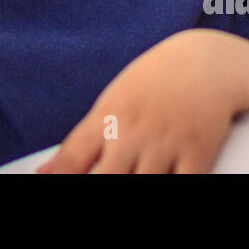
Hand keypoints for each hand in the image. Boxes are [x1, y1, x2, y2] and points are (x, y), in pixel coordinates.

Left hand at [37, 30, 235, 173]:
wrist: (205, 62)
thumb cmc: (152, 86)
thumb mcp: (111, 104)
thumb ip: (79, 144)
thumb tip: (43, 173)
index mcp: (106, 118)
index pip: (72, 160)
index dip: (60, 178)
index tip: (50, 184)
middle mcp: (132, 130)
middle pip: (106, 178)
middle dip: (101, 185)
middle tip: (103, 182)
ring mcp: (165, 141)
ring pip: (144, 185)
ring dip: (138, 186)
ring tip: (133, 178)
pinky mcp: (198, 150)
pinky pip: (184, 183)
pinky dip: (174, 186)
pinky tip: (166, 180)